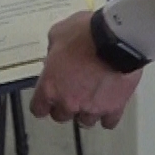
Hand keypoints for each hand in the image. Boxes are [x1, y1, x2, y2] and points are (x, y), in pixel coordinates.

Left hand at [29, 10, 140, 127]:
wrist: (116, 39)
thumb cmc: (85, 34)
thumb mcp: (58, 33)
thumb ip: (53, 50)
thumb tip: (56, 55)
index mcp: (50, 86)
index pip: (38, 108)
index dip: (42, 103)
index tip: (47, 98)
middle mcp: (69, 102)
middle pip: (61, 116)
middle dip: (65, 104)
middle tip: (73, 90)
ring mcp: (92, 108)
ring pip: (85, 121)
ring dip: (86, 110)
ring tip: (93, 96)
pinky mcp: (114, 108)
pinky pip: (108, 122)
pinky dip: (108, 114)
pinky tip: (109, 104)